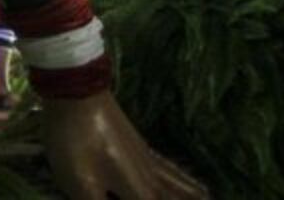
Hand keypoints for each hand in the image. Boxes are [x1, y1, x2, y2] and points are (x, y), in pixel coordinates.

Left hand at [40, 92, 206, 199]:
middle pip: (174, 198)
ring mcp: (146, 157)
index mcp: (137, 189)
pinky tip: (182, 176)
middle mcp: (150, 175)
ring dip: (191, 192)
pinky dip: (182, 176)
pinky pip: (169, 167)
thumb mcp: (79, 182)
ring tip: (208, 197)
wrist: (76, 93)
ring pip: (176, 182)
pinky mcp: (139, 144)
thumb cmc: (75, 141)